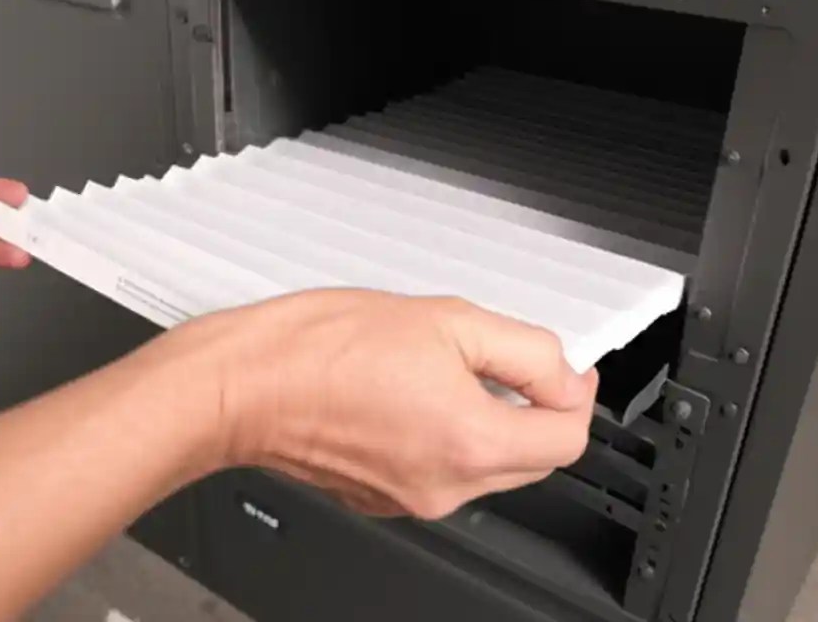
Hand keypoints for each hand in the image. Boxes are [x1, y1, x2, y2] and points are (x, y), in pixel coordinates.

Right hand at [128, 290, 597, 518]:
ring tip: (446, 368)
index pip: (567, 439)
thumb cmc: (318, 350)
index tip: (566, 369)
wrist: (242, 386)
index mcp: (471, 443)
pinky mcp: (380, 497)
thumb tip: (560, 373)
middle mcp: (446, 485)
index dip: (575, 394)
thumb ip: (523, 350)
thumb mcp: (446, 319)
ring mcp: (411, 498)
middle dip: (536, 410)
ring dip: (488, 421)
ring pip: (486, 466)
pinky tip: (411, 392)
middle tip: (514, 362)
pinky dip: (444, 436)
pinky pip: (439, 471)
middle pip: (532, 459)